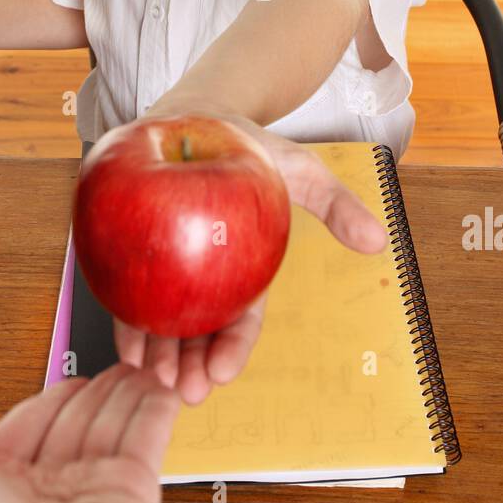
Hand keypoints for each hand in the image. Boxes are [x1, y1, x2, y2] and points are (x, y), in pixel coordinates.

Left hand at [113, 104, 387, 405]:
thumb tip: (378, 240)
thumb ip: (336, 203)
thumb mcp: (300, 170)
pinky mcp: (135, 253)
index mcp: (245, 270)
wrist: (197, 112)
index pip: (241, 318)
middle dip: (191, 368)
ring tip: (148, 376)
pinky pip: (129, 292)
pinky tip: (124, 345)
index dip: (233, 349)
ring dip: (157, 357)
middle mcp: (206, 277)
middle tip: (182, 390)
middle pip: (198, 332)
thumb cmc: (252, 145)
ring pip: (163, 322)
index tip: (222, 373)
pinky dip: (127, 321)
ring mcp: (169, 269)